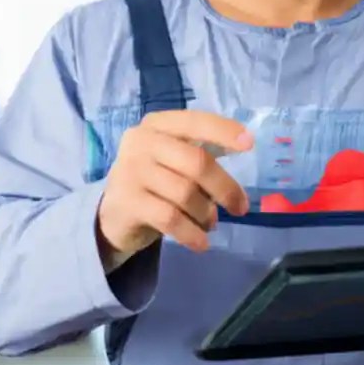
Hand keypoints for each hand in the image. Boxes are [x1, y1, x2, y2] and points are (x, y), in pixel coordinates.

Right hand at [97, 110, 253, 267]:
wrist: (114, 214)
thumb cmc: (155, 180)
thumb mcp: (175, 159)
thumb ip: (204, 151)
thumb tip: (244, 144)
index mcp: (157, 125)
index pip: (195, 122)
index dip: (223, 131)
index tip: (250, 144)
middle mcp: (141, 142)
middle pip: (196, 162)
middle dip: (225, 188)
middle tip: (241, 208)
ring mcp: (130, 171)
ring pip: (185, 193)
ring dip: (206, 213)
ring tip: (210, 223)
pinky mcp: (126, 203)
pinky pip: (170, 218)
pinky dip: (192, 233)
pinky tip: (201, 243)